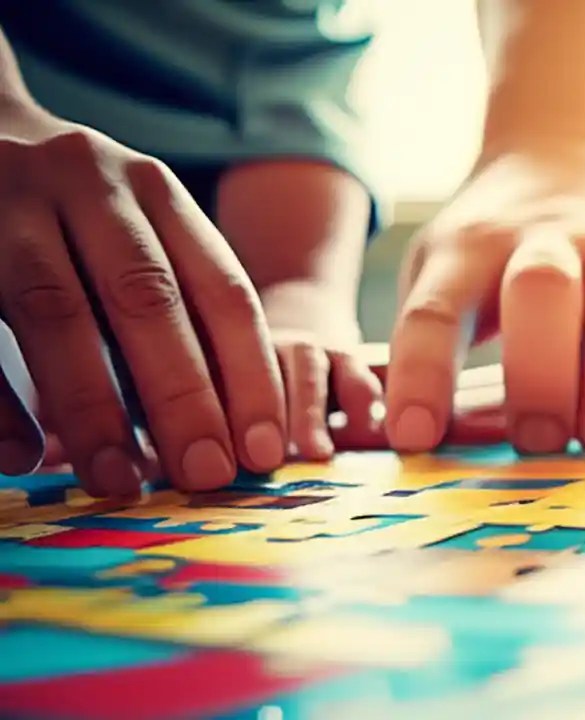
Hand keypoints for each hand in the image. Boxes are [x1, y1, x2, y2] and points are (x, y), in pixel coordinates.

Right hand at [0, 104, 285, 495]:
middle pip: (147, 299)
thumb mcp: (131, 225)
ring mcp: (8, 203)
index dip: (252, 377)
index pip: (223, 291)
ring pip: (56, 311)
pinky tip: (24, 456)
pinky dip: (1, 401)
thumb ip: (176, 303)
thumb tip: (229, 426)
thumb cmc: (65, 204)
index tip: (264, 453)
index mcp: (154, 190)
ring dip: (93, 406)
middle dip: (184, 396)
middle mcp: (87, 184)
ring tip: (119, 481)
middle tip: (206, 476)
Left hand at [387, 141, 584, 453]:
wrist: (567, 158)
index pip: (435, 310)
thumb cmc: (490, 248)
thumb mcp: (440, 270)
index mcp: (467, 247)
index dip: (422, 377)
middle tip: (539, 442)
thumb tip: (418, 444)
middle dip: (541, 377)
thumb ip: (433, 347)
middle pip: (540, 290)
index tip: (413, 438)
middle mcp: (541, 236)